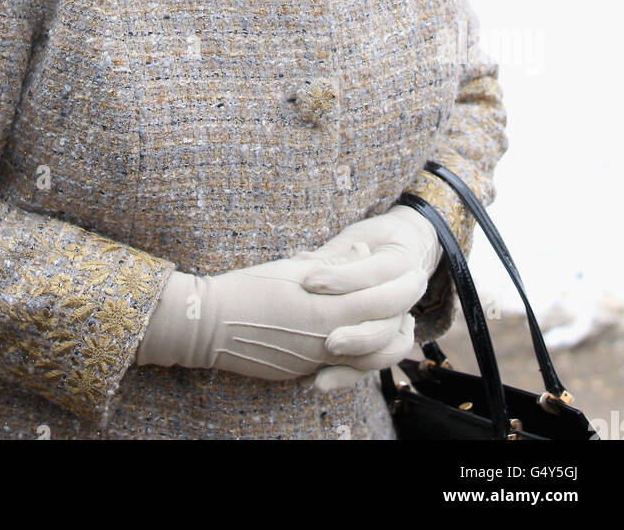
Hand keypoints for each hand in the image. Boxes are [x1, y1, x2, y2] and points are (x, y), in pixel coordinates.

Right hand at [136, 251, 398, 381]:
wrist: (210, 325)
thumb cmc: (248, 288)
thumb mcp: (293, 268)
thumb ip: (334, 263)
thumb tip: (363, 253)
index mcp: (326, 311)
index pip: (382, 302)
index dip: (403, 288)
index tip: (413, 273)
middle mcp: (327, 341)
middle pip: (383, 333)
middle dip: (402, 313)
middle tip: (409, 295)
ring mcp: (316, 362)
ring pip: (370, 358)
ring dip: (387, 339)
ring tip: (394, 320)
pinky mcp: (303, 372)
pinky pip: (343, 367)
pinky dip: (359, 353)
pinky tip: (359, 336)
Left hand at [297, 206, 440, 392]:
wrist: (407, 247)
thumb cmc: (376, 238)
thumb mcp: (357, 237)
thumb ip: (334, 254)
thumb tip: (303, 261)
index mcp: (400, 264)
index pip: (371, 274)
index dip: (339, 278)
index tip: (307, 280)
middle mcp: (405, 298)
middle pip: (385, 324)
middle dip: (355, 335)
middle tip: (326, 340)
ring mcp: (397, 322)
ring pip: (384, 353)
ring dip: (352, 366)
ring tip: (318, 376)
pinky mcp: (384, 340)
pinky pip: (370, 364)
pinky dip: (346, 376)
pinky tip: (316, 383)